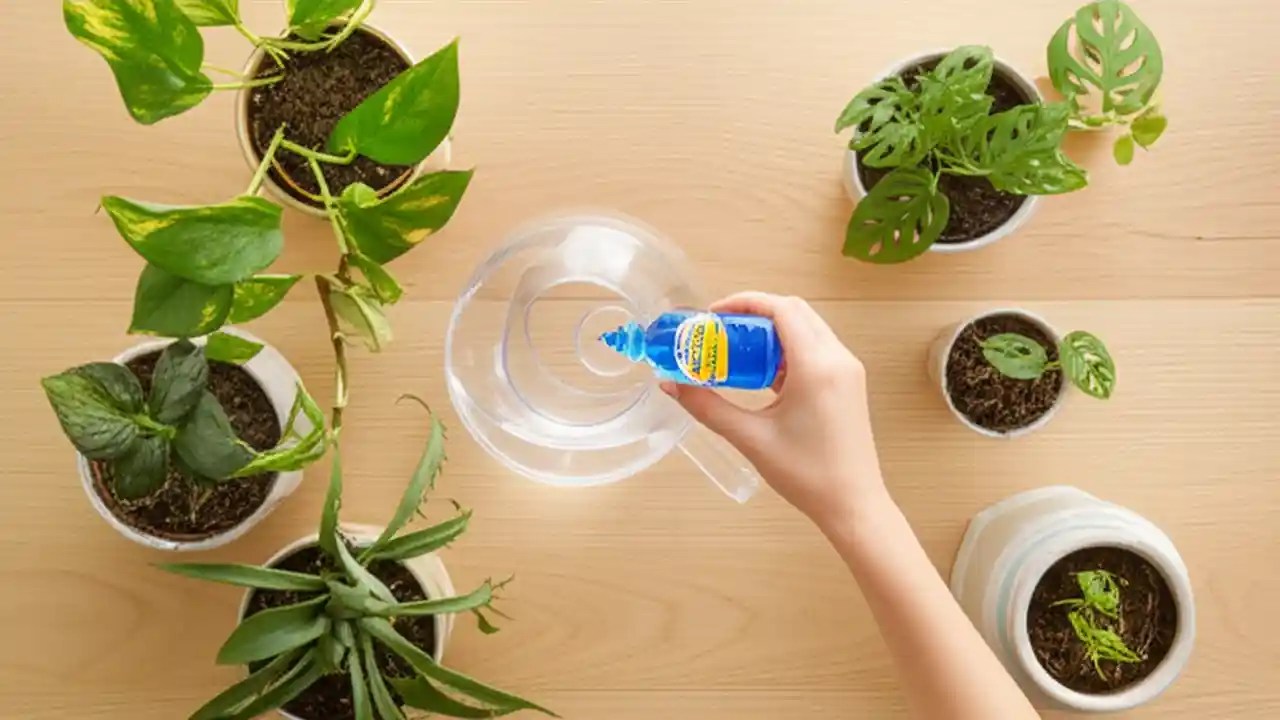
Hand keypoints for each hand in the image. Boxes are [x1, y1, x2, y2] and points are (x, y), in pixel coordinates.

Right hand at [662, 292, 888, 528]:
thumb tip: (671, 385)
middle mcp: (838, 359)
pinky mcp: (849, 384)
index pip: (782, 309)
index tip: (713, 315)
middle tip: (720, 332)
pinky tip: (762, 374)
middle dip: (755, 315)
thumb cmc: (806, 474)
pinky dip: (787, 351)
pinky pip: (816, 350)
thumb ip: (708, 407)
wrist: (853, 505)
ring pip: (807, 330)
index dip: (744, 303)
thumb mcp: (751, 438)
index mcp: (817, 366)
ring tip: (736, 352)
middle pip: (795, 313)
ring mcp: (848, 371)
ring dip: (772, 333)